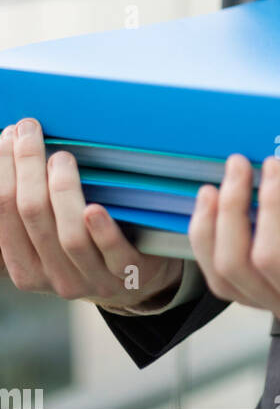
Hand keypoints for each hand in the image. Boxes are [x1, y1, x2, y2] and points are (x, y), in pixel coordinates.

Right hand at [0, 119, 182, 310]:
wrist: (137, 279)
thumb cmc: (88, 245)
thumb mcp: (51, 234)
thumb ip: (31, 209)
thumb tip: (13, 150)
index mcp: (26, 266)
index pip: (4, 215)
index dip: (3, 172)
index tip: (7, 135)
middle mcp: (54, 276)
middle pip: (32, 216)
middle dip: (27, 167)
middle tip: (30, 129)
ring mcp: (92, 277)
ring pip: (69, 236)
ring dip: (62, 191)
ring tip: (61, 157)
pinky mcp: (128, 272)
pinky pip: (113, 254)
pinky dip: (102, 230)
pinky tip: (95, 207)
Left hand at [188, 153, 279, 354]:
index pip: (277, 259)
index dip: (267, 210)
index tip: (278, 165)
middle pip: (239, 268)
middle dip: (232, 210)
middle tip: (241, 161)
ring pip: (227, 280)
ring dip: (212, 230)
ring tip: (214, 186)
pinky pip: (236, 281)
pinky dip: (215, 245)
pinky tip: (220, 214)